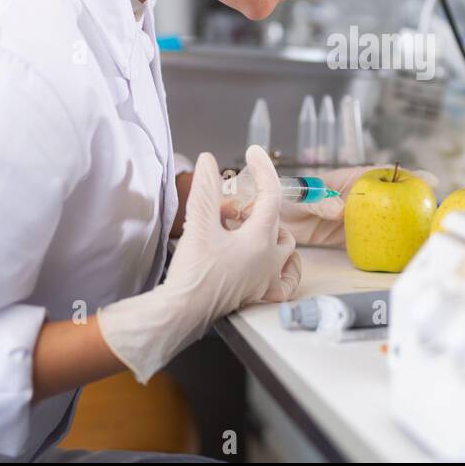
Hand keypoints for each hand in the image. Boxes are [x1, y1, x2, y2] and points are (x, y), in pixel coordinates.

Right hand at [98, 145, 300, 382]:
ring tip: (238, 229)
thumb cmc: (193, 272)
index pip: (270, 195)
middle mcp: (270, 259)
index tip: (253, 153)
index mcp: (259, 240)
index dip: (263, 170)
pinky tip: (256, 257)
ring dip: (266, 231)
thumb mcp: (199, 224)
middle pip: (275, 220)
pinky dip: (275, 262)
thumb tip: (209, 160)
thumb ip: (206, 189)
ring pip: (282, 246)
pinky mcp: (259, 294)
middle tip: (227, 208)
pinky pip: (282, 275)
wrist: (182, 312)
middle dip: (254, 207)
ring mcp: (267, 279)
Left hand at [227, 165, 438, 248]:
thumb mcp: (297, 193)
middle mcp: (353, 197)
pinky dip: (383, 243)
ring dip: (401, 225)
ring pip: (382, 219)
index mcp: (345, 180)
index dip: (406, 175)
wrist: (261, 216)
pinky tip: (398, 251)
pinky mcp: (342, 235)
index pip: (381, 174)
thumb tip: (340, 209)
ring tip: (426, 234)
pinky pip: (367, 238)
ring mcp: (350, 216)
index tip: (431, 180)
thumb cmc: (277, 194)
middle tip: (437, 214)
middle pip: (390, 198)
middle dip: (413, 203)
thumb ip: (318, 199)